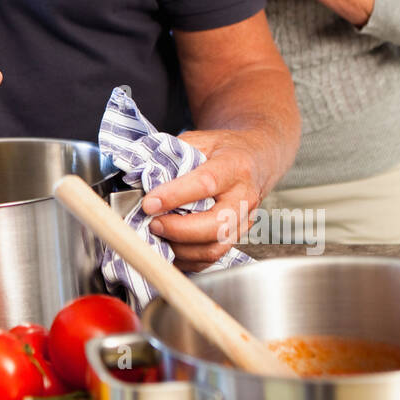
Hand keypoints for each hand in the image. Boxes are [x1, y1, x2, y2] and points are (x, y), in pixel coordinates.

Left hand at [139, 129, 266, 271]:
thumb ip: (173, 155)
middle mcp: (244, 197)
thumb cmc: (223, 150)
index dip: (174, 196)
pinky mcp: (238, 237)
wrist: (256, 160)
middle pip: (215, 225)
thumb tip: (142, 177)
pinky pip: (212, 258)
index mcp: (234, 166)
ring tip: (158, 235)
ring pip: (214, 247)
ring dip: (180, 248)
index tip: (149, 204)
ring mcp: (244, 221)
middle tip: (152, 223)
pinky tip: (170, 246)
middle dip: (178, 230)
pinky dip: (187, 259)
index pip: (205, 183)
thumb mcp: (200, 140)